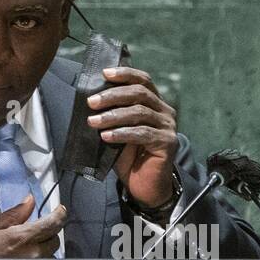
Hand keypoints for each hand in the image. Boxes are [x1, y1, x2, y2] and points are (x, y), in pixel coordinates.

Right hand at [0, 195, 66, 259]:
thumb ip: (13, 215)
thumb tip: (30, 201)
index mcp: (21, 238)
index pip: (53, 223)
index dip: (59, 215)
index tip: (59, 212)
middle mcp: (32, 257)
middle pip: (54, 242)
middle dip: (46, 236)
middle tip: (31, 237)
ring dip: (41, 256)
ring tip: (21, 257)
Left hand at [87, 66, 178, 207]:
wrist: (143, 186)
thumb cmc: (129, 157)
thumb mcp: (118, 129)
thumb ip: (113, 113)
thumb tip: (92, 99)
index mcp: (155, 103)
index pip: (143, 81)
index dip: (125, 74)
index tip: (104, 74)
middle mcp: (165, 111)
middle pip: (140, 94)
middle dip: (113, 96)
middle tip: (91, 102)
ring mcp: (168, 127)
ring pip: (139, 112)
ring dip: (113, 116)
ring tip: (93, 121)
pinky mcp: (168, 142)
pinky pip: (142, 133)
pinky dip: (122, 133)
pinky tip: (106, 136)